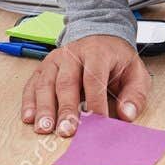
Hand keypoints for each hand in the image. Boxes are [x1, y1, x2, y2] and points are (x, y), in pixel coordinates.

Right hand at [20, 35, 150, 136]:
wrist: (99, 33)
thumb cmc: (116, 58)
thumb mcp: (135, 72)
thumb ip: (135, 95)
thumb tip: (127, 116)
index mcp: (97, 53)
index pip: (94, 78)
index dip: (96, 101)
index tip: (98, 122)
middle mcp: (72, 54)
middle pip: (66, 82)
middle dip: (66, 108)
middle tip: (67, 131)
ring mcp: (55, 60)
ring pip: (46, 84)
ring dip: (44, 108)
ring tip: (45, 129)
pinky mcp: (43, 68)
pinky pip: (32, 84)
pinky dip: (29, 102)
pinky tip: (29, 118)